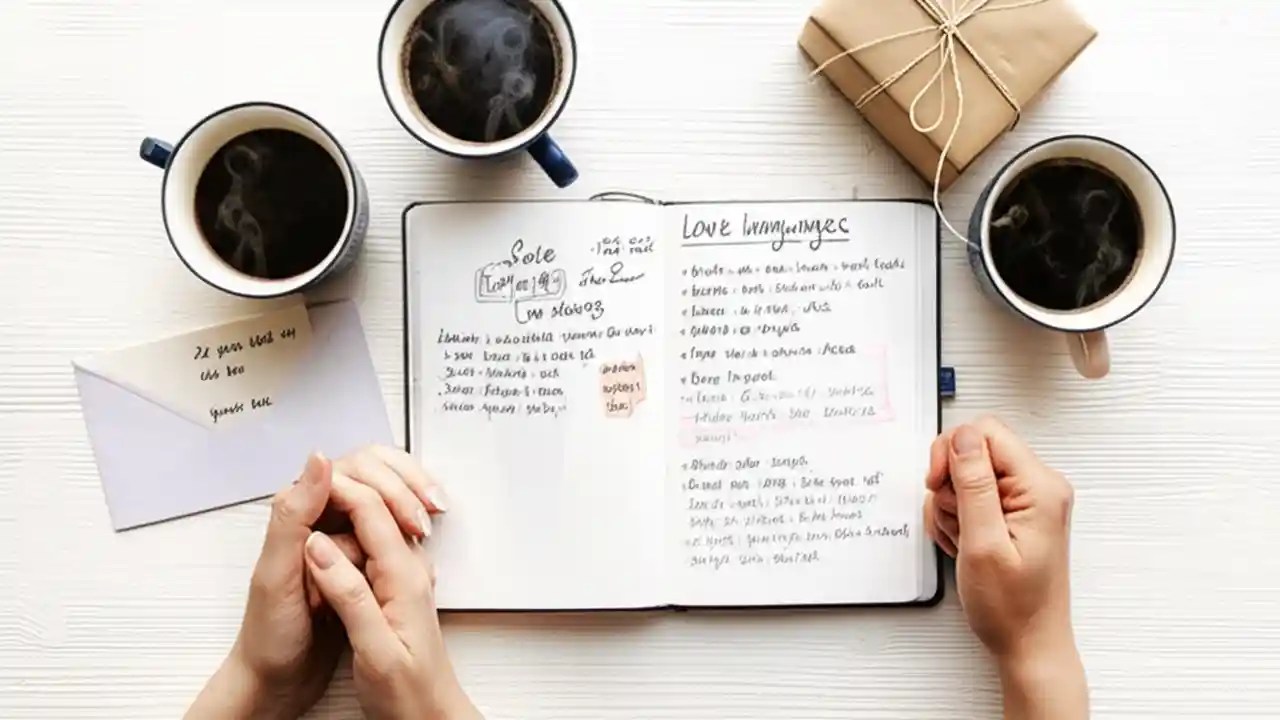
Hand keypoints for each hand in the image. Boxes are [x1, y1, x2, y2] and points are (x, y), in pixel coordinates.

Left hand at [186, 447, 447, 719]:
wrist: (272, 680)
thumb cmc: (268, 636)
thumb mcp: (276, 574)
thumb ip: (294, 516)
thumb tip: (320, 460)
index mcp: (298, 512)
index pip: (352, 470)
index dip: (388, 484)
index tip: (409, 513)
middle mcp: (319, 517)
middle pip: (373, 474)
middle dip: (407, 488)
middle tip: (428, 515)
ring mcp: (339, 537)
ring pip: (384, 497)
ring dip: (412, 502)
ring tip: (431, 521)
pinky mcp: (354, 560)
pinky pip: (387, 527)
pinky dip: (409, 526)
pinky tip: (423, 538)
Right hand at [305, 473, 480, 719]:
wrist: (431, 716)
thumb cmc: (408, 693)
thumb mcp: (375, 651)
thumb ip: (350, 597)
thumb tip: (320, 548)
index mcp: (403, 577)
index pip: (372, 510)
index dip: (338, 488)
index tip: (305, 481)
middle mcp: (408, 568)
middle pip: (378, 502)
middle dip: (345, 486)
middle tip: (306, 483)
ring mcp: (401, 575)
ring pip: (372, 519)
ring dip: (344, 507)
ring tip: (311, 500)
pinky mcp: (392, 587)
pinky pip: (370, 542)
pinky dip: (347, 531)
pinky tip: (325, 538)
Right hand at [923, 417, 1087, 719]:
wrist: (1029, 645)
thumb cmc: (1013, 608)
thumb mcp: (983, 544)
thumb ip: (973, 485)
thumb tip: (962, 438)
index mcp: (1040, 487)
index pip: (984, 432)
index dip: (951, 452)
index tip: (938, 484)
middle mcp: (1038, 486)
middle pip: (974, 451)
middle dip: (950, 484)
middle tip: (955, 522)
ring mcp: (1027, 500)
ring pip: (967, 476)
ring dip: (951, 506)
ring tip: (962, 542)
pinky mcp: (1014, 514)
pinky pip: (972, 497)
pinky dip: (958, 519)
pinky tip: (964, 544)